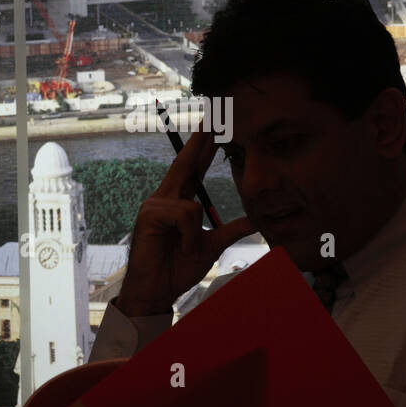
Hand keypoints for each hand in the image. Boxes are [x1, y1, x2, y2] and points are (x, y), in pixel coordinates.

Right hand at [116, 123, 255, 316]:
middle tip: (211, 115)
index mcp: (177, 202)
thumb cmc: (178, 268)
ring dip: (196, 234)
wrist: (157, 291)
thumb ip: (231, 230)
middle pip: (185, 164)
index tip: (212, 127)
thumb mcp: (211, 246)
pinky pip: (185, 216)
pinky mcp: (150, 215)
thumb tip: (256, 220)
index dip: (203, 148)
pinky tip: (180, 248)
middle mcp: (164, 198)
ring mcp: (154, 205)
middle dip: (199, 141)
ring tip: (187, 250)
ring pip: (192, 206)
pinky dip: (189, 236)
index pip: (193, 169)